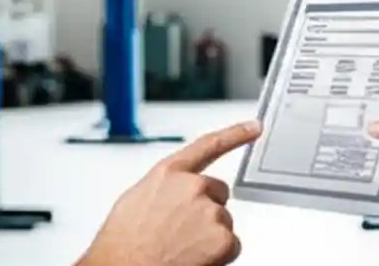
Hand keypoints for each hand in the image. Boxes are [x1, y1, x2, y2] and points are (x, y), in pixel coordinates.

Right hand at [78, 120, 261, 265]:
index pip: (208, 145)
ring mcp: (210, 211)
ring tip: (179, 249)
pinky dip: (218, 256)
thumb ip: (164, 189)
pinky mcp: (223, 238)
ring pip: (222, 223)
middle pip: (217, 194)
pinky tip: (193, 259)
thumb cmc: (123, 244)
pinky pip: (231, 246)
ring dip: (208, 237)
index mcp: (169, 173)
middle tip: (182, 233)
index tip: (255, 127)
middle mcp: (193, 186)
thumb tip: (173, 196)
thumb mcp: (136, 201)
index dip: (235, 134)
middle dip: (206, 211)